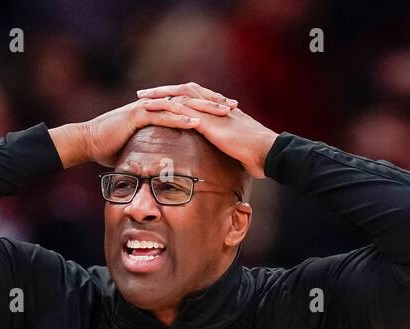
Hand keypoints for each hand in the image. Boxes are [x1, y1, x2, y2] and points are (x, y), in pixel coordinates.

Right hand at [49, 87, 235, 168]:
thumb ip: (156, 151)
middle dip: (212, 103)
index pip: (190, 105)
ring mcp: (147, 107)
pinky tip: (194, 122)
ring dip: (202, 108)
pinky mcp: (138, 114)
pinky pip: (162, 115)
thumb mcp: (141, 149)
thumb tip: (168, 165)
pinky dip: (179, 118)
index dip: (209, 108)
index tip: (230, 114)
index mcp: (159, 110)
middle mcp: (156, 104)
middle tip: (233, 107)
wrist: (89, 142)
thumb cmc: (112, 148)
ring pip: (180, 104)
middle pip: (190, 100)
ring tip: (221, 113)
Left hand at [137, 83, 277, 178]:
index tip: (164, 98)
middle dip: (164, 91)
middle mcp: (214, 107)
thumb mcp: (240, 148)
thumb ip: (230, 146)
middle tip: (144, 93)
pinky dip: (164, 107)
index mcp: (221, 111)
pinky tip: (150, 109)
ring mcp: (211, 112)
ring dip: (159, 96)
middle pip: (185, 90)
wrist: (268, 152)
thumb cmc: (258, 154)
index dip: (180, 96)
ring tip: (141, 97)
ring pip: (180, 96)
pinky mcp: (208, 122)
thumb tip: (227, 156)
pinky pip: (181, 110)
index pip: (197, 97)